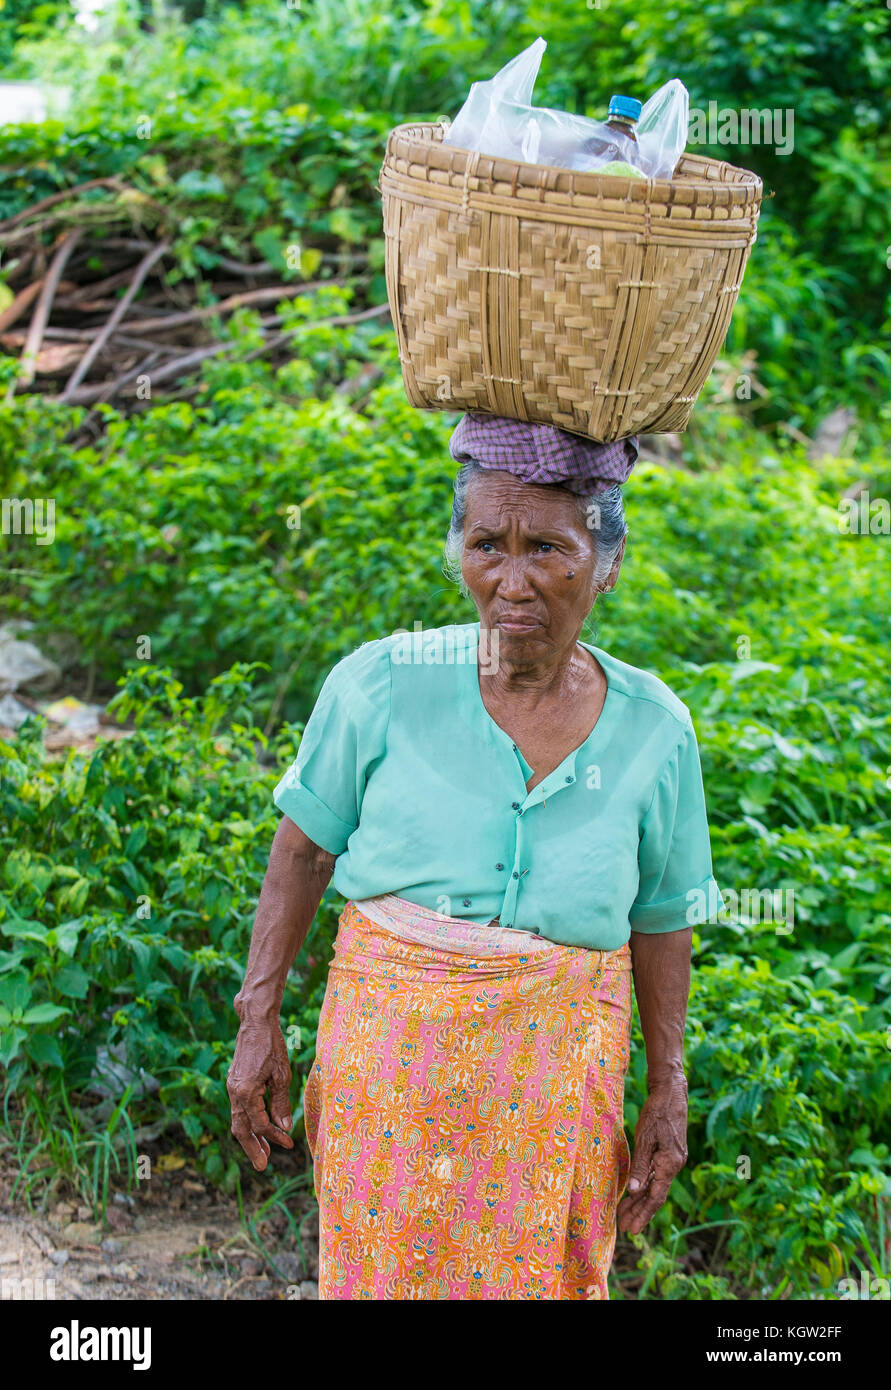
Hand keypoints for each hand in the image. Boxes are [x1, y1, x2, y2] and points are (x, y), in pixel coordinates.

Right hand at [227, 1021, 294, 1171]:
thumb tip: (283, 1127)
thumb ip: (281, 1102)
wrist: (255, 1022)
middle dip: (252, 1149)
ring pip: (238, 1120)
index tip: (288, 1145)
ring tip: (262, 1152)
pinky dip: (248, 1121)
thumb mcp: (282, 1074)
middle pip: (241, 1129)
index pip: (259, 1124)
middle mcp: (235, 1092)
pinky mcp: (234, 1082)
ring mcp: (232, 1087)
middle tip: (262, 1167)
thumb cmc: (272, 1045)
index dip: (274, 1136)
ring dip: (250, 1138)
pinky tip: (259, 1127)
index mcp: (246, 1092)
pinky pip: (239, 1108)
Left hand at [617, 1072, 687, 1234]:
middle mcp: (674, 1165)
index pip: (655, 1197)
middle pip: (655, 1195)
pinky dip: (646, 1186)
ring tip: (626, 1214)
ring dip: (641, 1201)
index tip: (631, 1229)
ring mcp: (674, 1160)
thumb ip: (640, 1166)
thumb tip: (633, 1191)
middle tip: (625, 1228)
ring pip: (656, 1186)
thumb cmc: (656, 1113)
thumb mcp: (645, 1139)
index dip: (643, 1214)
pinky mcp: (670, 1153)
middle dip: (640, 1212)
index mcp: (670, 1164)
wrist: (671, 1092)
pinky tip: (636, 1192)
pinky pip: (657, 1175)